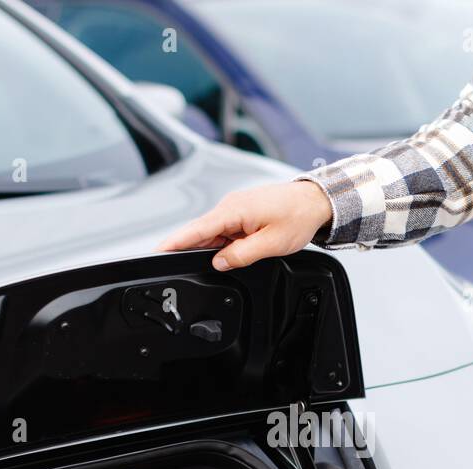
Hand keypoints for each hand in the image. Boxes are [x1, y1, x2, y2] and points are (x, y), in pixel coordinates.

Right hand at [156, 180, 333, 270]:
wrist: (316, 201)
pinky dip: (220, 243)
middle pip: (199, 232)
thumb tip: (219, 263)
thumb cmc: (298, 216)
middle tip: (169, 264)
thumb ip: (241, 255)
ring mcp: (234, 209)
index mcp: (233, 210)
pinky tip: (224, 254)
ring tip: (204, 261)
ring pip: (211, 233)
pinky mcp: (241, 213)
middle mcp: (230, 206)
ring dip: (208, 248)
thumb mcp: (271, 243)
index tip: (156, 252)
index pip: (195, 230)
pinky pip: (223, 230)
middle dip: (185, 248)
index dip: (174, 243)